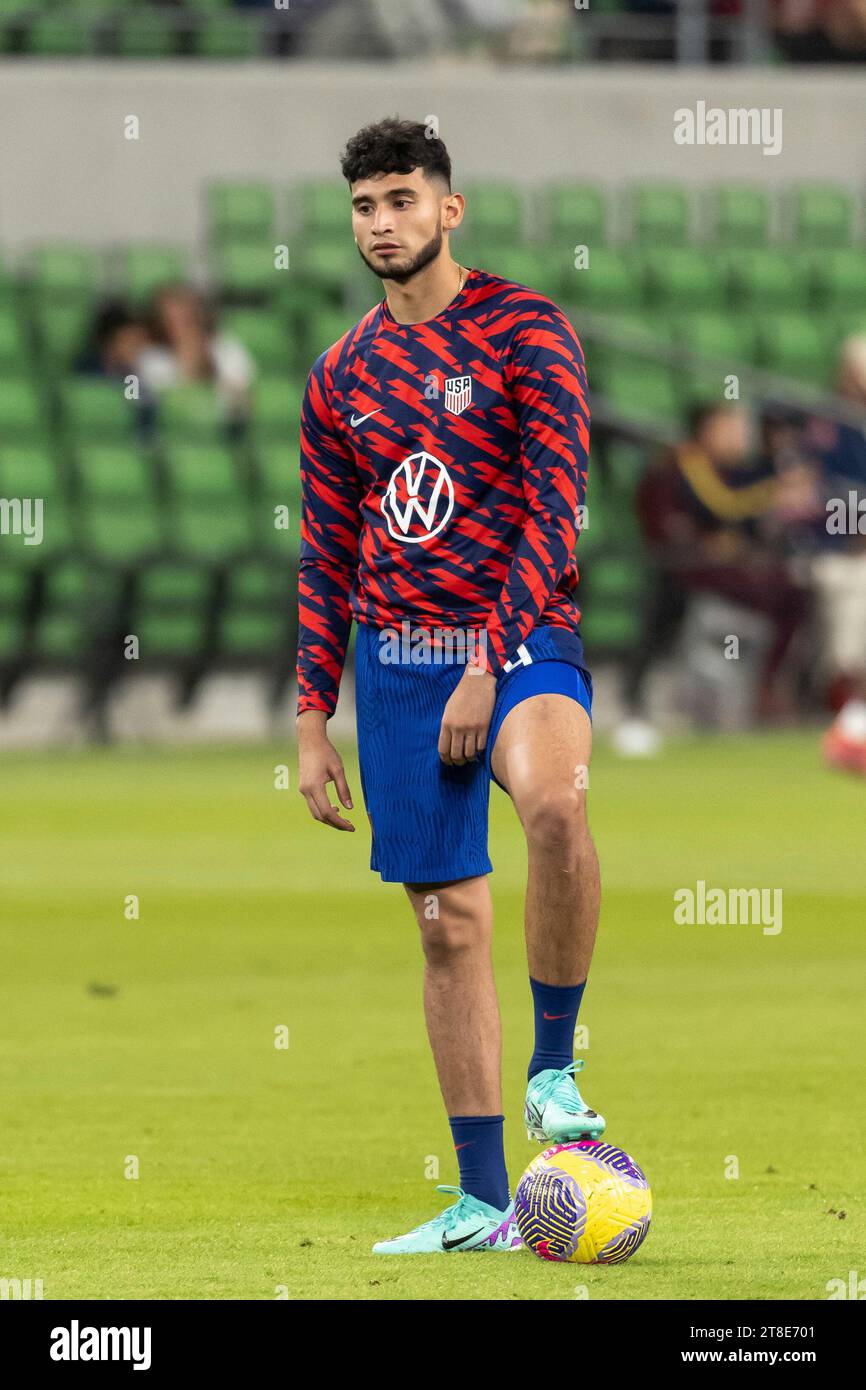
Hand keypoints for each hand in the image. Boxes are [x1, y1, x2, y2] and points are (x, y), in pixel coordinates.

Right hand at [297, 711, 354, 830]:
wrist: (310, 740)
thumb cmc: (326, 752)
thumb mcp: (338, 769)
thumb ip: (344, 789)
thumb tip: (349, 808)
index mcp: (314, 786)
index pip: (327, 812)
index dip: (340, 822)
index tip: (352, 827)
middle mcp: (305, 790)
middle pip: (320, 816)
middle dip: (335, 824)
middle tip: (350, 826)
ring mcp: (303, 790)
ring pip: (315, 812)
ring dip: (329, 819)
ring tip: (344, 819)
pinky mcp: (303, 788)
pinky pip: (312, 805)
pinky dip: (323, 811)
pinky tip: (335, 809)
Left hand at [437, 666, 496, 764]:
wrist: (478, 682)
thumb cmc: (462, 695)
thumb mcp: (449, 709)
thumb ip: (448, 727)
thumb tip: (449, 744)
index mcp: (446, 723)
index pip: (443, 749)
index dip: (445, 759)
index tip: (448, 762)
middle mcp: (458, 728)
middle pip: (456, 755)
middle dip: (457, 762)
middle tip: (459, 762)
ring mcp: (472, 728)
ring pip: (470, 753)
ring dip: (469, 758)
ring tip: (469, 757)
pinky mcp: (484, 727)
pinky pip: (481, 747)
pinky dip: (479, 751)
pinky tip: (478, 749)